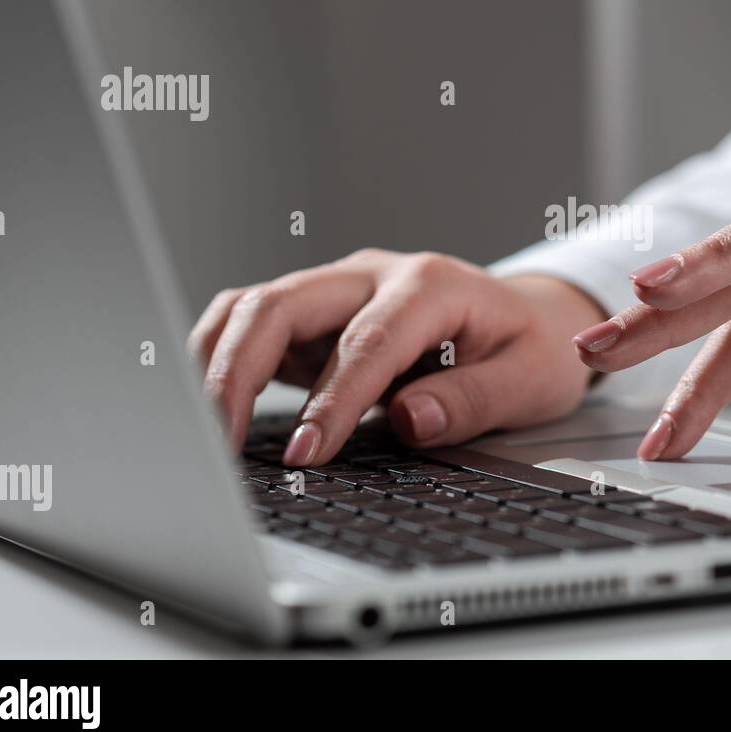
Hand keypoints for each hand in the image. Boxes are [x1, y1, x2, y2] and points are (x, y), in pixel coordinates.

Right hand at [188, 250, 605, 464]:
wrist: (528, 319)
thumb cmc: (531, 347)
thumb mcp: (530, 379)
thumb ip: (474, 399)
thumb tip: (411, 418)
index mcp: (430, 284)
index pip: (365, 341)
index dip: (331, 400)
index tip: (306, 455)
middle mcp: (373, 276)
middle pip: (281, 304)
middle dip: (238, 372)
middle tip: (217, 444)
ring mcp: (338, 291)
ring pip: (251, 307)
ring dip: (216, 363)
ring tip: (199, 430)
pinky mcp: (315, 317)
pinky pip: (251, 327)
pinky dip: (222, 361)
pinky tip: (212, 408)